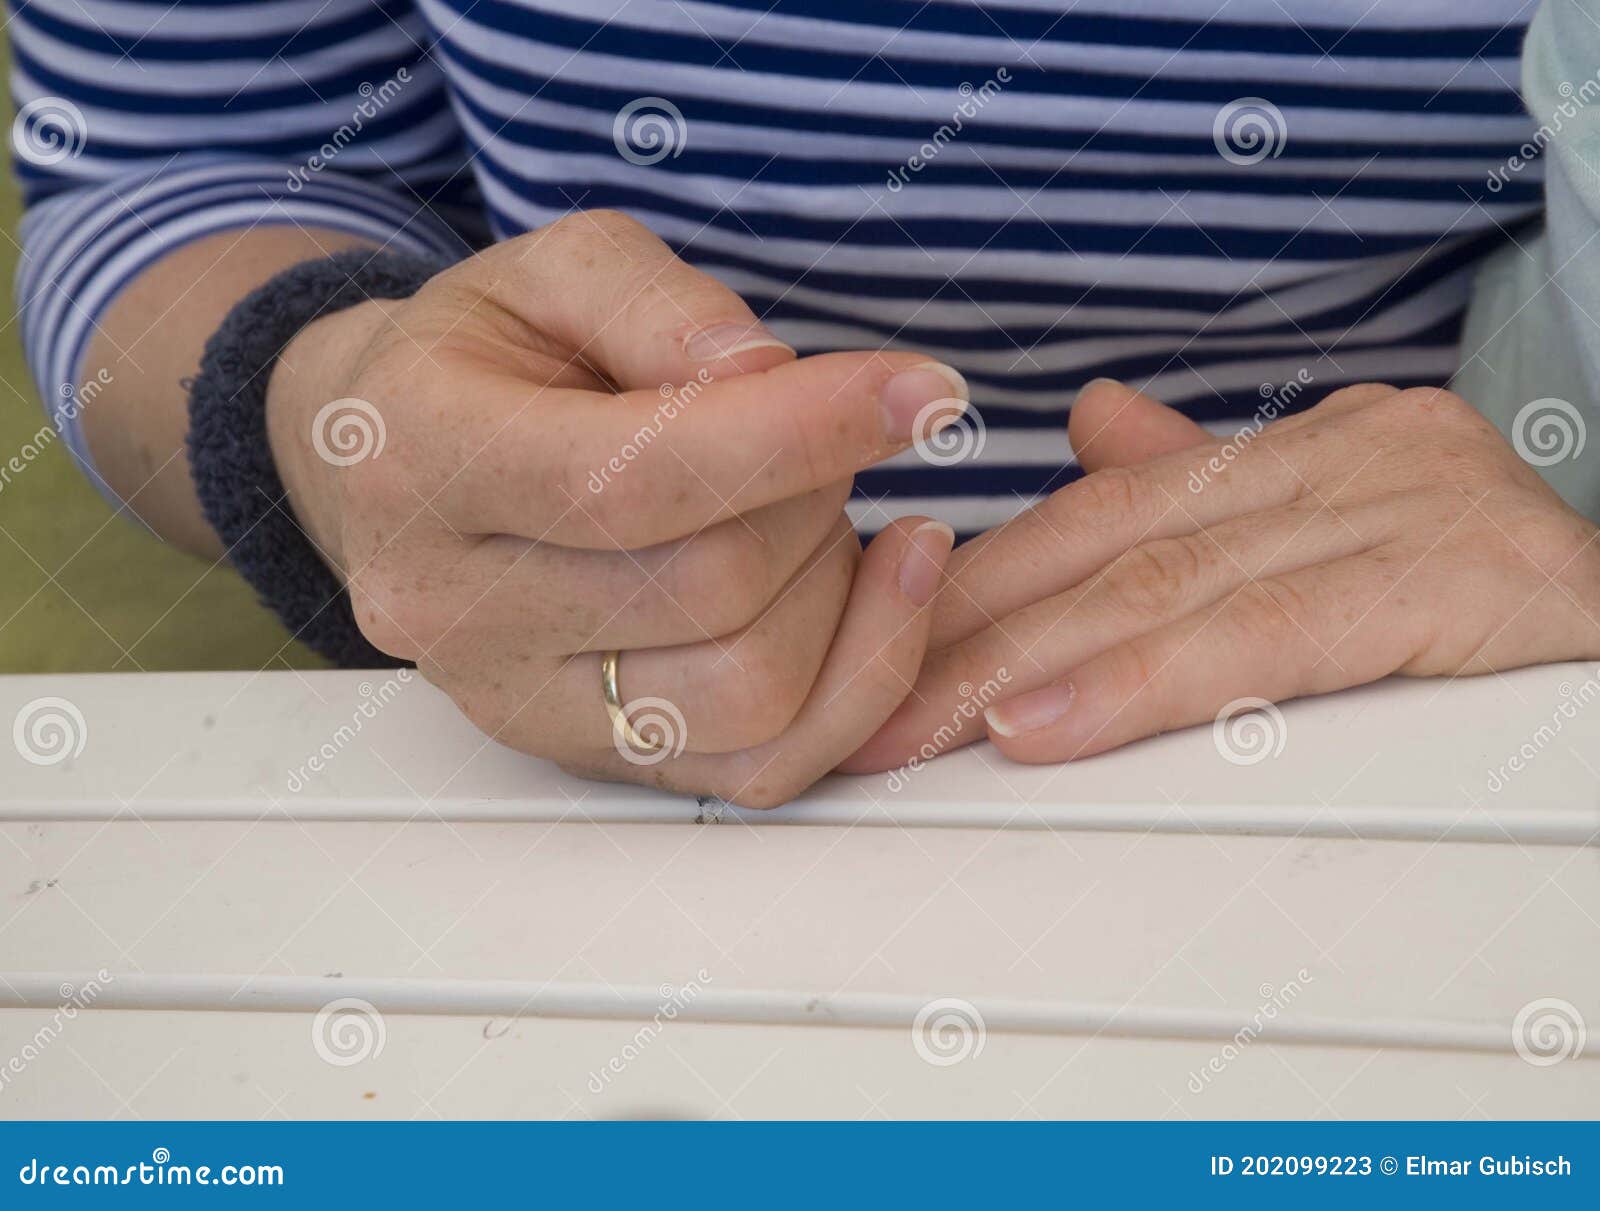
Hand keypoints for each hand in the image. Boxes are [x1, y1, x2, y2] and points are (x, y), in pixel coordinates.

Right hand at [266, 210, 961, 805]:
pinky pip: (766, 769)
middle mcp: (455, 611)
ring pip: (752, 694)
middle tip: (821, 432)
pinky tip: (875, 592)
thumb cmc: (487, 358)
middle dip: (816, 494)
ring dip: (838, 591)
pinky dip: (857, 682)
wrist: (401, 464)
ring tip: (819, 512)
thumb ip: (654, 301)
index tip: (922, 393)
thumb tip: (765, 372)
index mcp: (424, 463)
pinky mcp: (593, 759)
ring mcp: (522, 705)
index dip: (802, 434)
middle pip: (712, 587)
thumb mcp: (550, 271)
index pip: (634, 480)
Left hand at [843, 378, 1599, 769]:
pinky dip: (1143, 685)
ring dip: (1028, 662)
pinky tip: (1046, 724)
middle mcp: (1357, 456)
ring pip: (1171, 586)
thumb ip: (1218, 494)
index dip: (991, 581)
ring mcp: (1412, 505)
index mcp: (1317, 451)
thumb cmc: (1498, 614)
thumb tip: (1094, 423)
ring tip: (925, 723)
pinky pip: (1269, 637)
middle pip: (1121, 546)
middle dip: (980, 632)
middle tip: (870, 707)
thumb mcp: (1347, 539)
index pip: (1114, 510)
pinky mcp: (1461, 577)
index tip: (887, 643)